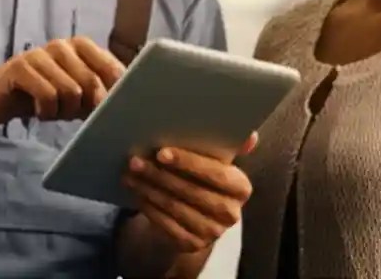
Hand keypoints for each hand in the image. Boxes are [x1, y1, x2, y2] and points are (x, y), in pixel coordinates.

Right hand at [0, 36, 125, 124]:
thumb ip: (99, 95)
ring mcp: (40, 54)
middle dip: (85, 107)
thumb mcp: (76, 97)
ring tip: (52, 111)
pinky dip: (46, 112)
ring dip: (63, 111)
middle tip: (70, 114)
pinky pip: (48, 96)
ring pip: (71, 91)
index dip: (116, 94)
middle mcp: (62, 45)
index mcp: (81, 47)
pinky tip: (38, 112)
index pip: (112, 68)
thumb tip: (128, 105)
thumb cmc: (42, 97)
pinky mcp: (21, 67)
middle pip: (92, 82)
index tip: (113, 113)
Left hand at [122, 132, 258, 252]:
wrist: (194, 215)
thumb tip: (250, 135)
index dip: (189, 163)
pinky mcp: (192, 245)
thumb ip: (229, 146)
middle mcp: (231, 213)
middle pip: (190, 191)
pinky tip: (136, 192)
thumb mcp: (216, 160)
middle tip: (135, 160)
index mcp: (240, 187)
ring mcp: (212, 232)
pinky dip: (148, 206)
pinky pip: (165, 224)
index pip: (216, 174)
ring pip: (174, 206)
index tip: (162, 152)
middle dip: (160, 174)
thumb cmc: (203, 178)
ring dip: (148, 188)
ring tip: (130, 173)